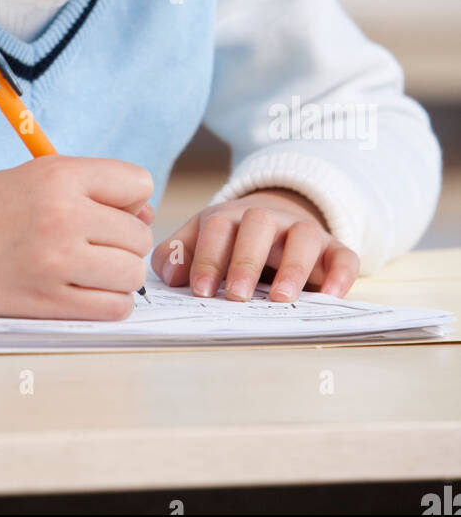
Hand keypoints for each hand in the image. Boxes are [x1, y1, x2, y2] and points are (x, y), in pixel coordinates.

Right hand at [0, 155, 154, 319]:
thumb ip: (92, 188)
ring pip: (132, 274)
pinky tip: (83, 291)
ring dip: (119, 275)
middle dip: (123, 242)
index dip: (128, 199)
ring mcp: (57, 262)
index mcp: (60, 175)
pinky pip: (114, 308)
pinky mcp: (50, 303)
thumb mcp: (36, 177)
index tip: (105, 209)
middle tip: (91, 244)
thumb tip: (146, 215)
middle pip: (139, 234)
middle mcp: (63, 215)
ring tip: (88, 269)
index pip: (139, 183)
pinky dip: (108, 303)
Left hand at [150, 188, 359, 301]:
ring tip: (281, 299)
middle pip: (258, 224)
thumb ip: (178, 256)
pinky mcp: (334, 249)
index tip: (200, 291)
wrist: (277, 220)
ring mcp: (303, 231)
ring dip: (293, 267)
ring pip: (303, 237)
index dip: (207, 259)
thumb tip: (172, 276)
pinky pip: (344, 256)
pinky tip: (330, 296)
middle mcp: (268, 219)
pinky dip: (340, 274)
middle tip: (237, 295)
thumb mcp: (200, 242)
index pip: (216, 228)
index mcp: (230, 217)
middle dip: (246, 260)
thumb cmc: (231, 241)